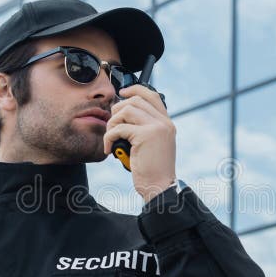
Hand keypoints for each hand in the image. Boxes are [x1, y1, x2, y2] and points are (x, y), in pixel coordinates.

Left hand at [103, 84, 176, 202]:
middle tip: (112, 126)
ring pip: (126, 110)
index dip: (135, 89)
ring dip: (112, 123)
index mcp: (167, 123)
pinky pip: (119, 128)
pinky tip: (109, 149)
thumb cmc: (152, 170)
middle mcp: (164, 123)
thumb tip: (124, 113)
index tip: (122, 93)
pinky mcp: (145, 136)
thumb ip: (145, 128)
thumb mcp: (153, 145)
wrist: (159, 186)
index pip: (152, 95)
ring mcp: (156, 128)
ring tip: (111, 138)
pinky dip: (109, 137)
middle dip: (118, 110)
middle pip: (135, 100)